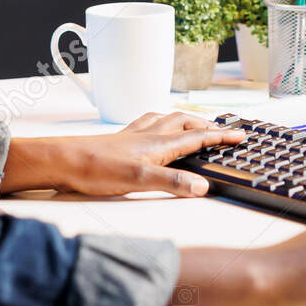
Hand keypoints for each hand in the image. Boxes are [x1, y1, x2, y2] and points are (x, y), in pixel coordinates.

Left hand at [3, 111, 244, 197]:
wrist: (64, 161)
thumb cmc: (97, 169)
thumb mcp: (139, 181)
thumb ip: (172, 183)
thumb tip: (202, 186)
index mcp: (160, 144)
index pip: (198, 138)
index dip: (221, 136)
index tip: (241, 134)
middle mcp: (150, 135)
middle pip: (186, 123)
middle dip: (208, 125)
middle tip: (224, 129)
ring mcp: (135, 135)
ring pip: (168, 119)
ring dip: (187, 119)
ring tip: (196, 121)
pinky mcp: (122, 139)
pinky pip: (150, 122)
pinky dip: (162, 120)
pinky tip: (155, 125)